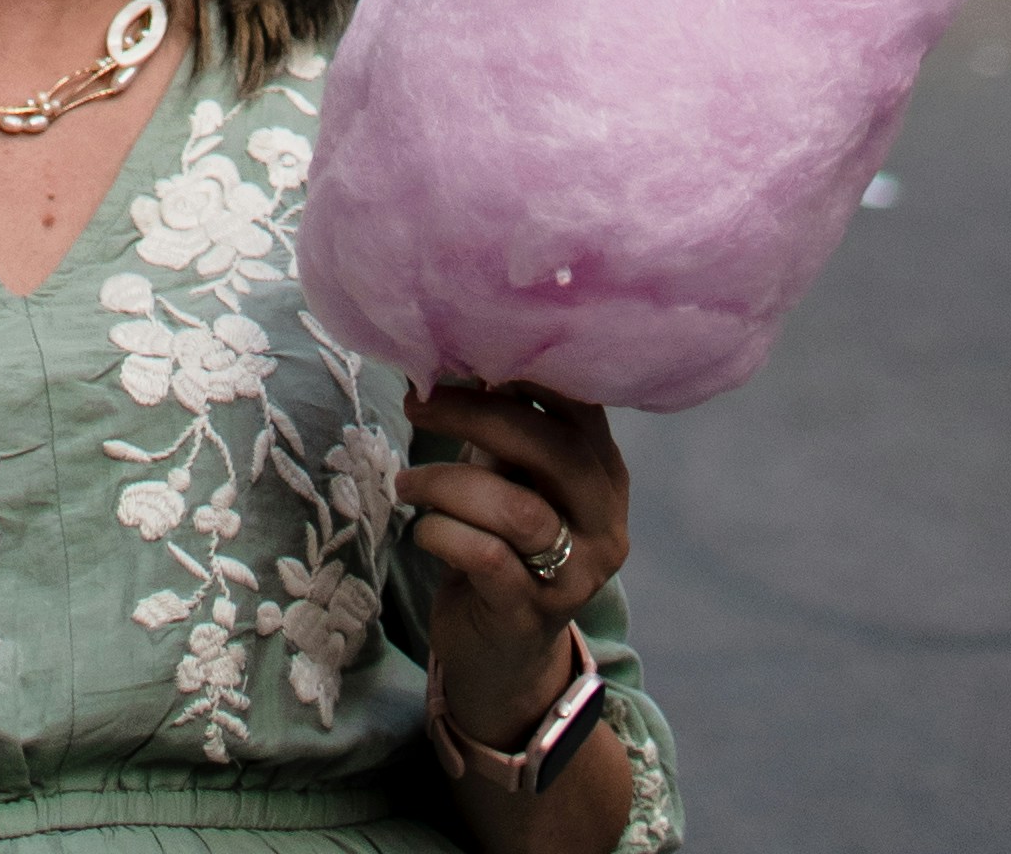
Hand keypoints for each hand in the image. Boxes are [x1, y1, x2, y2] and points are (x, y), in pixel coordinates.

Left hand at [398, 381, 629, 758]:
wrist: (502, 658)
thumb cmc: (502, 548)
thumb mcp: (513, 484)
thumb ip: (506, 435)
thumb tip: (460, 358)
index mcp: (604, 475)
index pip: (582, 406)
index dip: (528, 373)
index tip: (470, 353)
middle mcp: (604, 522)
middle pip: (553, 450)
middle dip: (478, 415)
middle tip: (419, 403)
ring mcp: (576, 574)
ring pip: (517, 509)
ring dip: (448, 483)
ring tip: (406, 482)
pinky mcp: (534, 616)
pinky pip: (488, 560)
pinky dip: (445, 533)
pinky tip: (423, 528)